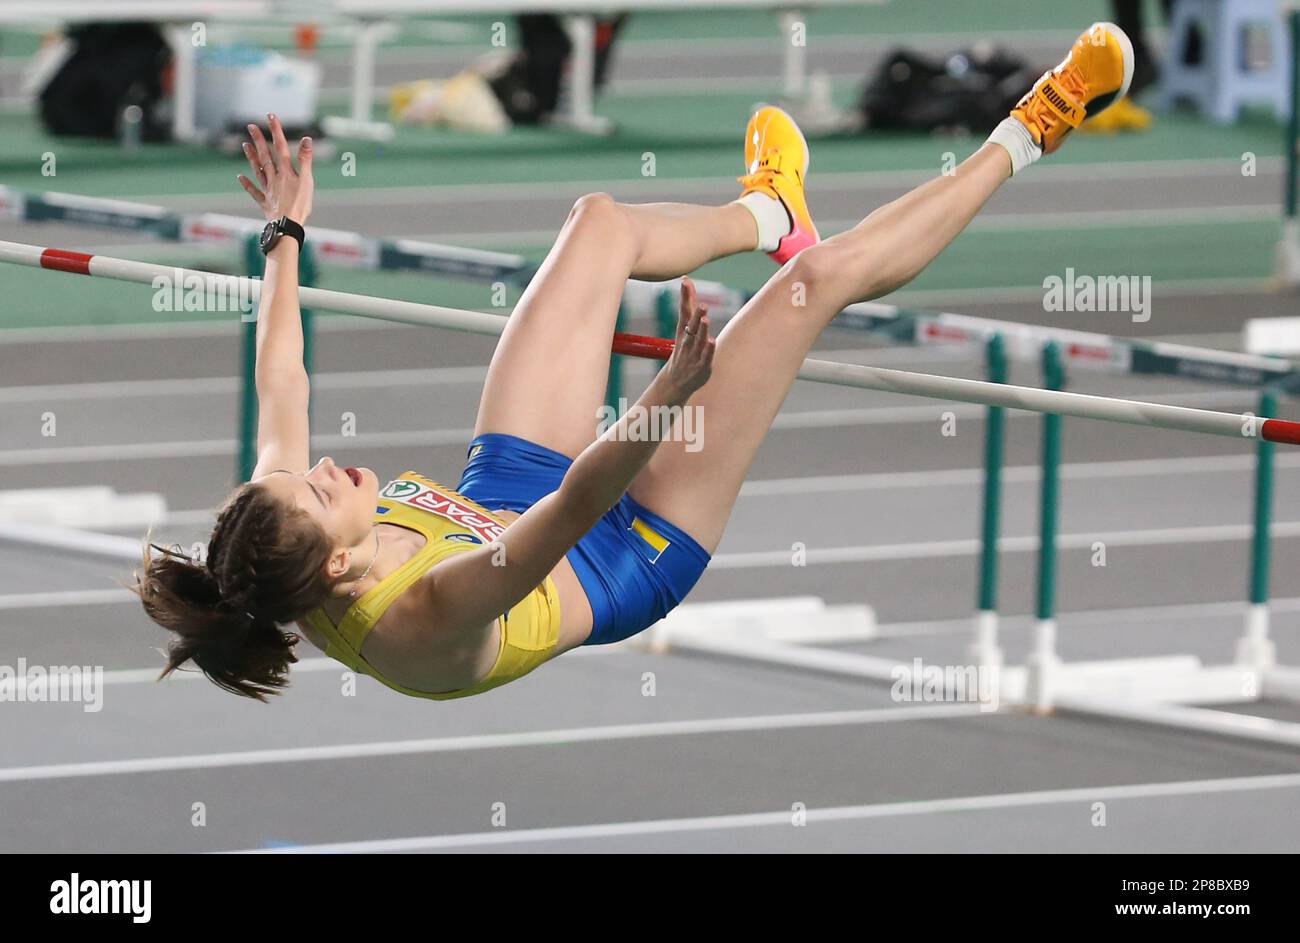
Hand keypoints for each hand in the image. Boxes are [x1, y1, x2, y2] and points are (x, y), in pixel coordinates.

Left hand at [237, 113, 313, 224]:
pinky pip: (254, 191)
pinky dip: (247, 184)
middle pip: (265, 156)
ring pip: (258, 170)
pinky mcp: (265, 202)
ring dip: (251, 157)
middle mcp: (274, 178)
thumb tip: (307, 139)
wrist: (287, 225)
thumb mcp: (307, 181)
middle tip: (251, 126)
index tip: (270, 116)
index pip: (281, 147)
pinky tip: (240, 177)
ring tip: (245, 144)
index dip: (276, 131)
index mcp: (286, 172)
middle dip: (259, 140)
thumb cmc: (300, 205)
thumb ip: (306, 160)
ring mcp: (268, 190)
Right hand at [660, 276, 714, 398]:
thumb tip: (687, 282)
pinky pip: (705, 357)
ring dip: (702, 330)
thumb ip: (689, 307)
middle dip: (697, 315)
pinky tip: (711, 341)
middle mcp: (687, 340)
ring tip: (706, 319)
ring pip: (699, 340)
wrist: (675, 382)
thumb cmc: (683, 351)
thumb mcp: (684, 329)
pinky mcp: (702, 366)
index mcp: (683, 331)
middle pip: (692, 325)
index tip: (685, 280)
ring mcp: (694, 354)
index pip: (684, 311)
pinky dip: (708, 350)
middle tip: (702, 304)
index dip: (685, 296)